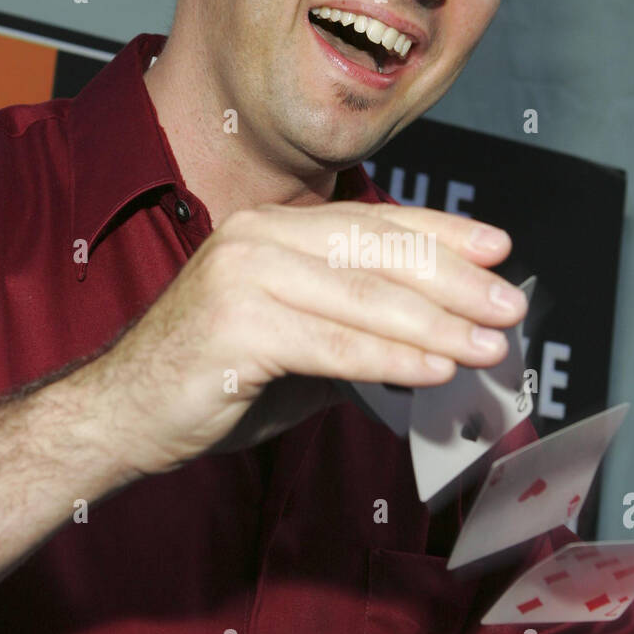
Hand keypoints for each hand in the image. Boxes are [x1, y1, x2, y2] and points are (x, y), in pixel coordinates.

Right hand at [99, 201, 526, 471]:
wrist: (124, 411)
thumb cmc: (214, 374)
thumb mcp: (299, 339)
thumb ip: (360, 329)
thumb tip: (445, 340)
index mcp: (275, 227)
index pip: (376, 223)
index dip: (443, 234)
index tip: (497, 249)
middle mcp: (259, 237)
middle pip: (379, 254)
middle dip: (455, 282)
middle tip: (509, 306)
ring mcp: (244, 275)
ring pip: (365, 298)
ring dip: (437, 325)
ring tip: (488, 346)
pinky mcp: (235, 325)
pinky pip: (333, 345)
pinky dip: (391, 359)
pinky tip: (435, 370)